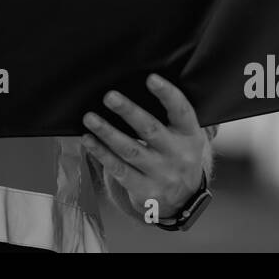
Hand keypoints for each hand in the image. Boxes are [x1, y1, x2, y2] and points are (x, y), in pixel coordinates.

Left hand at [81, 74, 209, 219]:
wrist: (184, 200)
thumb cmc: (178, 154)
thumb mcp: (185, 136)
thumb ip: (170, 115)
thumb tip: (138, 83)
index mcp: (190, 135)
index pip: (182, 111)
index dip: (167, 95)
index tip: (151, 78)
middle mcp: (178, 155)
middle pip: (151, 130)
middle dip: (129, 112)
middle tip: (110, 96)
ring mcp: (161, 174)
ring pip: (130, 151)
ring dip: (107, 133)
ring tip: (90, 117)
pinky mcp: (144, 190)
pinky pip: (119, 169)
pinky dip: (101, 153)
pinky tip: (88, 140)